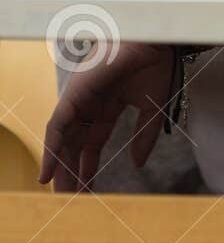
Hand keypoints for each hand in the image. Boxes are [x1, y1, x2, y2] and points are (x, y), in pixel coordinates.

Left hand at [39, 40, 174, 192]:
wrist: (155, 43)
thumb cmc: (157, 67)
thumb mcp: (152, 109)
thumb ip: (144, 137)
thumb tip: (137, 164)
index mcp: (109, 105)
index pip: (93, 143)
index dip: (88, 166)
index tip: (87, 190)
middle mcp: (90, 103)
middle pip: (76, 144)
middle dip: (73, 171)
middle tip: (71, 199)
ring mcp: (80, 98)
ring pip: (64, 139)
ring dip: (60, 166)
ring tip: (60, 194)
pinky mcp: (73, 95)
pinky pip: (56, 127)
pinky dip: (50, 150)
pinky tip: (48, 173)